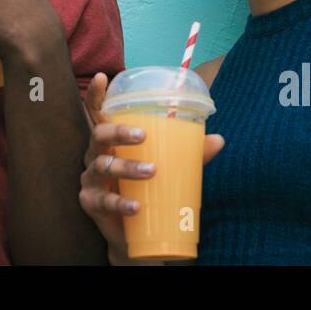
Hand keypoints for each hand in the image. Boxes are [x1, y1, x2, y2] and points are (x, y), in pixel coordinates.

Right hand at [77, 73, 223, 263]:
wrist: (135, 233)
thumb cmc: (148, 189)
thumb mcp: (169, 167)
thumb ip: (190, 153)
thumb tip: (219, 140)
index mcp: (112, 141)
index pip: (98, 112)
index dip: (97, 94)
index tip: (101, 76)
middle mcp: (96, 155)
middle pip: (98, 135)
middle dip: (118, 132)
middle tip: (142, 135)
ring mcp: (91, 180)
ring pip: (102, 167)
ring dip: (127, 168)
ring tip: (152, 171)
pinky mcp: (91, 204)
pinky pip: (102, 201)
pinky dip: (119, 203)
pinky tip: (136, 207)